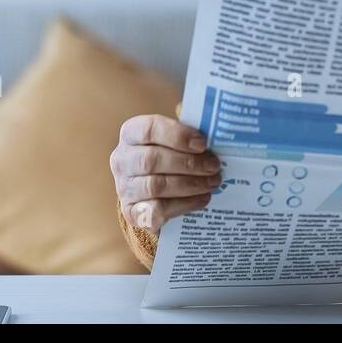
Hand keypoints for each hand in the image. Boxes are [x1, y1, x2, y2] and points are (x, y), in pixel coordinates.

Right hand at [111, 115, 222, 231]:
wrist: (157, 192)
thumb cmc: (172, 157)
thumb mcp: (177, 141)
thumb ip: (191, 136)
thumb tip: (220, 136)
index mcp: (131, 133)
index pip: (148, 129)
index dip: (178, 136)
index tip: (203, 144)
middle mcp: (121, 160)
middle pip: (151, 160)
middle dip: (188, 164)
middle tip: (214, 166)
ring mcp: (124, 188)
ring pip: (155, 186)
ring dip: (190, 184)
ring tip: (212, 183)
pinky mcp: (132, 213)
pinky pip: (157, 210)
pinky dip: (184, 204)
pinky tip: (202, 199)